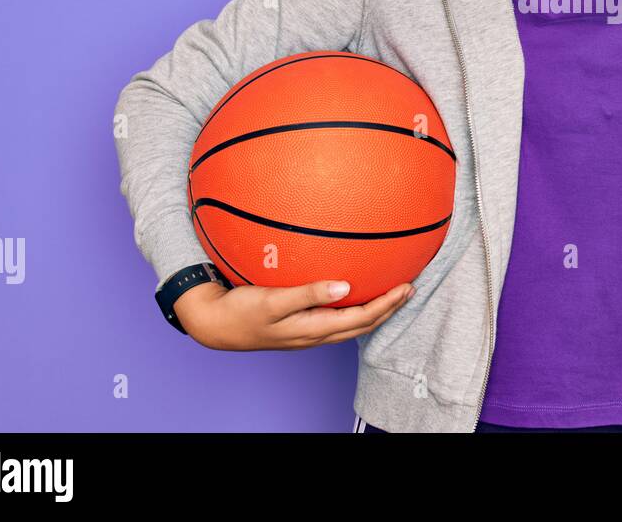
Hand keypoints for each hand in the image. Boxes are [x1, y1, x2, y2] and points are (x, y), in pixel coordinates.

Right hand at [173, 278, 415, 351]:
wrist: (213, 324)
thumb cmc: (240, 311)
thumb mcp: (274, 300)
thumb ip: (309, 294)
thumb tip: (345, 287)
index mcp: (312, 329)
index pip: (361, 319)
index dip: (387, 304)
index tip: (406, 287)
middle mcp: (314, 334)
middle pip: (362, 325)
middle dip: (388, 308)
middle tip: (409, 289)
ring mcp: (307, 333)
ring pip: (351, 325)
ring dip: (374, 310)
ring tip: (391, 293)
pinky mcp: (299, 326)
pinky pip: (337, 320)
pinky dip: (354, 309)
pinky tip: (354, 295)